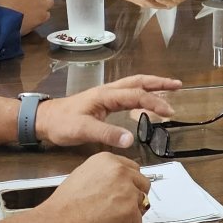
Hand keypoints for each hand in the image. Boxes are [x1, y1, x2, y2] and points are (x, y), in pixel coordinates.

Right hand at [34, 153, 151, 222]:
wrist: (60, 222)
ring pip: (142, 203)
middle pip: (143, 183)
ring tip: (110, 218)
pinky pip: (138, 221)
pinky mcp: (131, 212)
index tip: (127, 189)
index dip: (131, 182)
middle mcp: (121, 172)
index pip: (134, 168)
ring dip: (131, 212)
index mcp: (109, 160)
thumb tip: (119, 180)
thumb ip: (105, 173)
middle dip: (135, 195)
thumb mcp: (83, 174)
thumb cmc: (66, 203)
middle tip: (122, 206)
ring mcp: (128, 192)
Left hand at [35, 74, 183, 149]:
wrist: (44, 119)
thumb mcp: (82, 130)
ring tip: (170, 87)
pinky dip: (142, 92)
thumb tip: (130, 140)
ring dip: (152, 85)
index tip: (170, 112)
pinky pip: (128, 93)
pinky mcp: (104, 102)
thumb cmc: (61, 123)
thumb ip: (107, 134)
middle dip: (159, 83)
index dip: (155, 103)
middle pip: (139, 82)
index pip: (137, 96)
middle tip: (178, 85)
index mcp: (106, 95)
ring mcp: (106, 95)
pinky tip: (146, 99)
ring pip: (134, 85)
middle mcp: (108, 91)